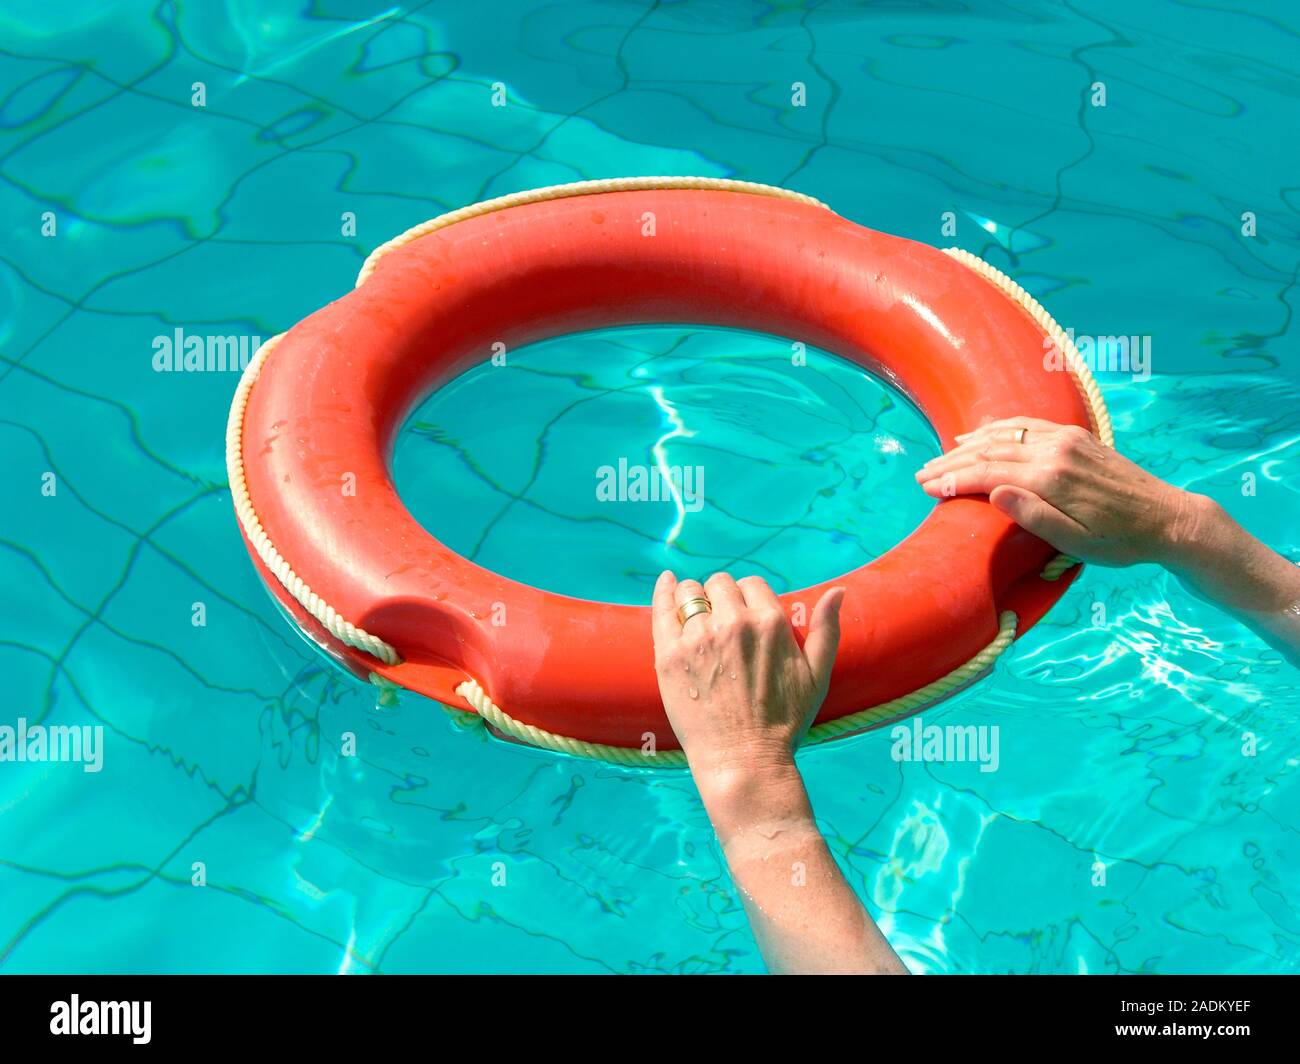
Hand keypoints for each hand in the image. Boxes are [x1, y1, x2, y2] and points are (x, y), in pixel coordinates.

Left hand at [650, 571, 843, 781]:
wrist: (743, 761)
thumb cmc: (784, 722)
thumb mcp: (817, 676)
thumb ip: (827, 630)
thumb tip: (838, 591)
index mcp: (770, 622)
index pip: (752, 584)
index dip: (748, 597)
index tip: (744, 615)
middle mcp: (733, 623)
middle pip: (720, 584)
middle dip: (721, 596)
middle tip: (720, 620)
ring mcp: (698, 638)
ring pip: (690, 593)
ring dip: (693, 598)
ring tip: (693, 613)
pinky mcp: (670, 655)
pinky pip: (663, 609)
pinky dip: (664, 591)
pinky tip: (667, 582)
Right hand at [914, 417, 1204, 566]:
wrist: (1167, 517)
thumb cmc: (1119, 540)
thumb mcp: (1075, 541)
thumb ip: (1033, 515)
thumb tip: (993, 491)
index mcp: (1051, 478)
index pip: (988, 473)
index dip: (954, 480)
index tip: (927, 488)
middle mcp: (1056, 450)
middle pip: (990, 450)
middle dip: (952, 463)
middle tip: (921, 475)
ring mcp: (1067, 438)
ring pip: (1005, 433)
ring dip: (968, 444)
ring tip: (941, 457)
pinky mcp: (1077, 435)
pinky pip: (1027, 424)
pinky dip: (997, 428)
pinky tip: (979, 435)